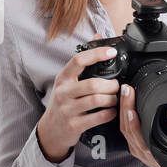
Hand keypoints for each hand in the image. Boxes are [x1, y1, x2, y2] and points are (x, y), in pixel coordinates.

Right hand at [35, 42, 122, 162]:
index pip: (78, 60)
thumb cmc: (63, 103)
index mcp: (63, 78)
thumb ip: (83, 61)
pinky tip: (110, 111)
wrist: (51, 131)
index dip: (97, 54)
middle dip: (111, 85)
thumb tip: (97, 36)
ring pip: (98, 100)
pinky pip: (99, 117)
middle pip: (94, 84)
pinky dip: (110, 113)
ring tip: (114, 99)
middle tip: (116, 86)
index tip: (111, 52)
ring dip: (112, 99)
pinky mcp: (75, 125)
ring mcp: (68, 109)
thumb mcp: (67, 81)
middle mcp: (64, 92)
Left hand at [120, 85, 166, 166]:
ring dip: (124, 109)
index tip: (131, 99)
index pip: (135, 133)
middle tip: (127, 90)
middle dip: (125, 105)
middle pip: (127, 127)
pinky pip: (128, 131)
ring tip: (126, 93)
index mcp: (150, 152)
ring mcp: (138, 149)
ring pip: (125, 128)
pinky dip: (126, 117)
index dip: (131, 117)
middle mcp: (141, 151)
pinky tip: (127, 106)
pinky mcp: (137, 146)